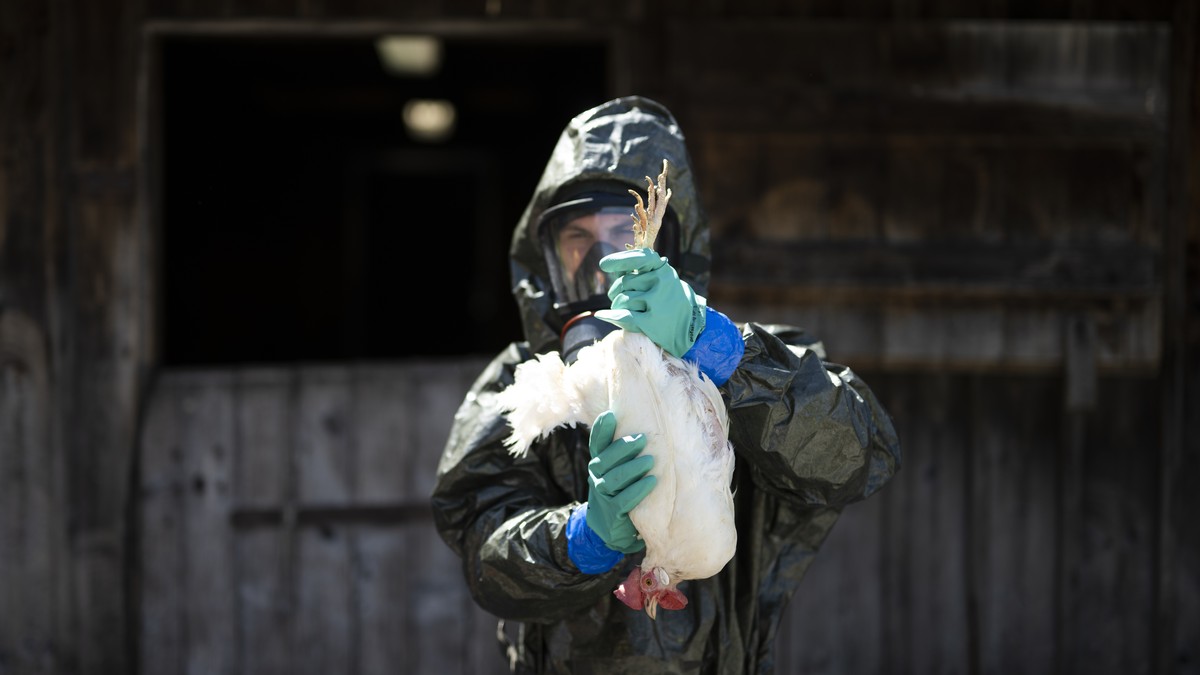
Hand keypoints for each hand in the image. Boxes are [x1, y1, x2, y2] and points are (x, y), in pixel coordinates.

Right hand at [585, 410, 655, 552]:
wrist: (612, 529)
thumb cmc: (622, 491)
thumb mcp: (618, 470)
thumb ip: (625, 453)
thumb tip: (648, 424)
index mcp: (599, 463)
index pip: (596, 444)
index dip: (601, 430)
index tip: (610, 416)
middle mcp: (597, 478)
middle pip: (605, 460)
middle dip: (623, 448)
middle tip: (643, 439)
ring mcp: (603, 497)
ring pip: (613, 480)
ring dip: (632, 469)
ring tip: (650, 460)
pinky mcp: (613, 514)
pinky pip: (623, 501)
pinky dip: (637, 490)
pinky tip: (651, 482)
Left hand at [595, 248, 705, 357]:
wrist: (692, 326)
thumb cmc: (670, 300)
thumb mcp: (662, 279)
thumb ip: (640, 272)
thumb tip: (613, 267)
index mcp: (663, 269)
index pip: (639, 258)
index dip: (620, 260)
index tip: (604, 264)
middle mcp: (661, 282)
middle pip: (624, 283)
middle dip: (616, 291)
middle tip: (620, 298)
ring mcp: (658, 301)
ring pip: (621, 300)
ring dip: (617, 307)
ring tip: (627, 311)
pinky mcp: (653, 321)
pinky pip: (624, 316)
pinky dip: (611, 316)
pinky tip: (603, 315)